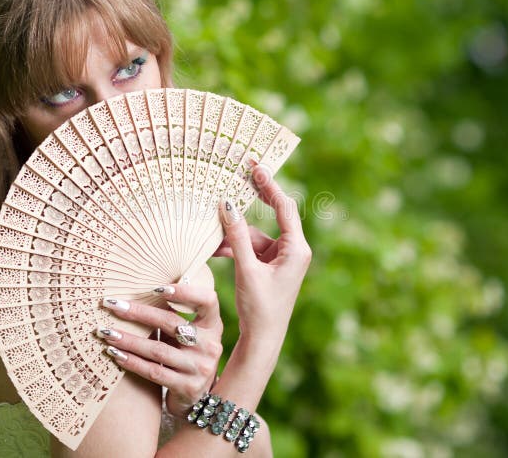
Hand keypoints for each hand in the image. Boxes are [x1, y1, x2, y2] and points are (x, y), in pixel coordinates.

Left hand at [99, 284, 223, 415]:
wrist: (197, 398)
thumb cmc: (186, 355)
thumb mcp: (190, 335)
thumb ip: (175, 316)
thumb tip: (139, 289)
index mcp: (212, 325)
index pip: (207, 301)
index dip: (186, 292)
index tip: (157, 288)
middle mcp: (210, 345)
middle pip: (171, 323)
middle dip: (138, 312)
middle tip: (112, 304)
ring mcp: (200, 368)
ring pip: (158, 350)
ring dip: (129, 340)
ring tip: (106, 332)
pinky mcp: (187, 387)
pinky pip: (154, 372)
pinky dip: (132, 362)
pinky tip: (115, 354)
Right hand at [218, 163, 311, 341]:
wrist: (263, 340)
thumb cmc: (260, 308)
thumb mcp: (246, 269)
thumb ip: (237, 236)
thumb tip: (227, 205)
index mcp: (296, 249)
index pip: (284, 207)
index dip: (269, 185)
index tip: (255, 167)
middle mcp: (292, 250)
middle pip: (272, 216)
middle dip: (254, 199)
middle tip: (241, 172)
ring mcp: (280, 258)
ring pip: (254, 235)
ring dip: (233, 234)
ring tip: (211, 231)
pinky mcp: (269, 267)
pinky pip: (250, 249)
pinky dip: (234, 247)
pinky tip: (214, 248)